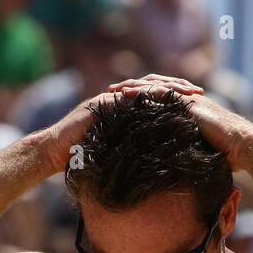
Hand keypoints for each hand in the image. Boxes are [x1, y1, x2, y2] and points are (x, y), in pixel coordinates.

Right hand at [39, 76, 206, 175]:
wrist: (53, 153)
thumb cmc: (80, 158)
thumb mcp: (113, 154)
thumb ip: (131, 152)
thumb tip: (155, 166)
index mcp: (123, 109)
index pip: (154, 98)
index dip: (175, 99)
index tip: (196, 104)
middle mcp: (117, 98)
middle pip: (153, 87)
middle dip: (177, 89)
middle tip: (199, 94)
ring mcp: (109, 98)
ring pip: (143, 87)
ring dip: (167, 88)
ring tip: (186, 93)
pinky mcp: (101, 102)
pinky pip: (127, 96)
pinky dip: (145, 95)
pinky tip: (163, 98)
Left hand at [106, 76, 251, 170]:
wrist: (242, 145)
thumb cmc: (227, 155)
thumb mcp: (200, 152)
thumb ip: (186, 153)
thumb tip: (174, 171)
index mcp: (187, 110)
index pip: (159, 100)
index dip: (140, 100)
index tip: (121, 104)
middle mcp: (187, 100)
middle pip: (153, 88)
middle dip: (131, 89)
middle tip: (110, 92)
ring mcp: (188, 99)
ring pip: (155, 87)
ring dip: (133, 88)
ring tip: (114, 90)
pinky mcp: (189, 103)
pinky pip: (163, 94)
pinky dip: (144, 93)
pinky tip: (129, 95)